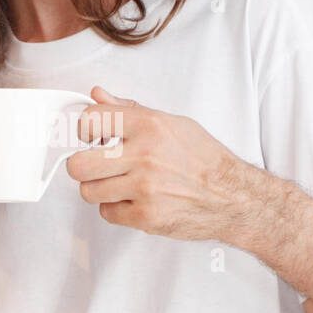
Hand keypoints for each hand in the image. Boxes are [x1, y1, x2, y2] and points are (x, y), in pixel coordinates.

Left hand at [65, 86, 250, 241]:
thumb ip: (129, 110)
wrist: (233, 196)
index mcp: (150, 126)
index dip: (84, 130)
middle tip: (96, 165)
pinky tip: (134, 200)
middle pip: (79, 164)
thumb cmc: (204, 160)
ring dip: (100, 189)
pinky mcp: (146, 216)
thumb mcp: (171, 122)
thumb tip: (98, 95)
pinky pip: (106, 213)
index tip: (91, 137)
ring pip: (88, 191)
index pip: (90, 120)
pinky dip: (116, 209)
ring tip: (120, 184)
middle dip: (83, 165)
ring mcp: (144, 188)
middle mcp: (145, 155)